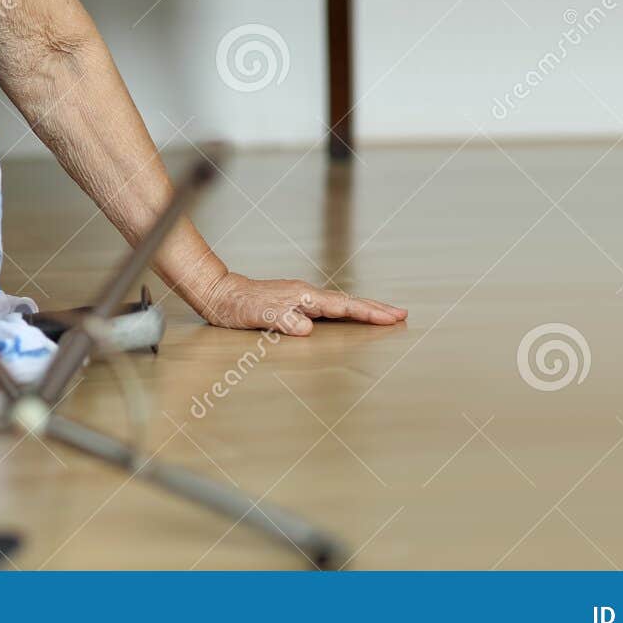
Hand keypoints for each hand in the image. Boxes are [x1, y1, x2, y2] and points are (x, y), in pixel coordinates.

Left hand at [191, 272, 407, 335]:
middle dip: (376, 308)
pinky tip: (351, 316)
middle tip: (402, 314)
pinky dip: (347, 311)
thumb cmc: (237, 306)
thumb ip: (281, 320)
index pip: (343, 306)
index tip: (392, 317)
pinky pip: (330, 307)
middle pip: (349, 301)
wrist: (220, 293)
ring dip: (365, 309)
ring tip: (385, 315)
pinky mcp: (296, 302)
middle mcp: (306, 294)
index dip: (369, 313)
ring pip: (341, 303)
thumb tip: (307, 329)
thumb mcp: (256, 315)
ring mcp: (302, 297)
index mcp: (303, 297)